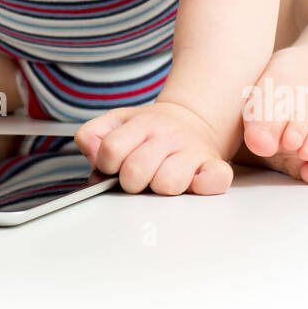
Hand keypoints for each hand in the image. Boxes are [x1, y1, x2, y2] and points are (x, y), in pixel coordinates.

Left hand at [75, 100, 234, 195]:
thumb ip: (92, 135)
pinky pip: (214, 180)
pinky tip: (192, 181)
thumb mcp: (116, 121)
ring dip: (160, 188)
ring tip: (161, 178)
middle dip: (130, 182)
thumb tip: (93, 156)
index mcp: (142, 124)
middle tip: (138, 175)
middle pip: (135, 172)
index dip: (107, 164)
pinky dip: (202, 186)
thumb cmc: (150, 128)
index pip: (111, 150)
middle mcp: (168, 135)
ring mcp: (192, 150)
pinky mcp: (215, 166)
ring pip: (167, 184)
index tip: (115, 166)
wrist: (191, 119)